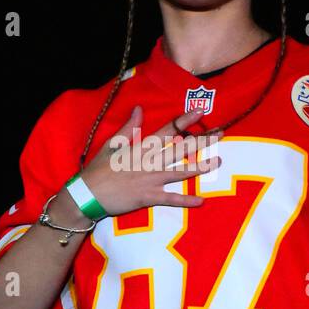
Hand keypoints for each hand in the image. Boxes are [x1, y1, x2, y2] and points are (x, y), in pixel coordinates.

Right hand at [78, 104, 221, 217]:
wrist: (87, 194)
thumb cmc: (98, 169)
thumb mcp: (111, 144)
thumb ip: (128, 127)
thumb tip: (138, 108)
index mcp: (141, 147)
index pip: (167, 130)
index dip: (184, 120)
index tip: (201, 111)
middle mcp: (149, 161)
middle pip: (180, 149)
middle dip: (201, 141)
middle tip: (221, 134)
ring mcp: (150, 179)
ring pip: (181, 171)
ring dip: (201, 167)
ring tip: (218, 162)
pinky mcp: (148, 197)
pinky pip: (171, 199)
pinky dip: (186, 200)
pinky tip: (201, 200)